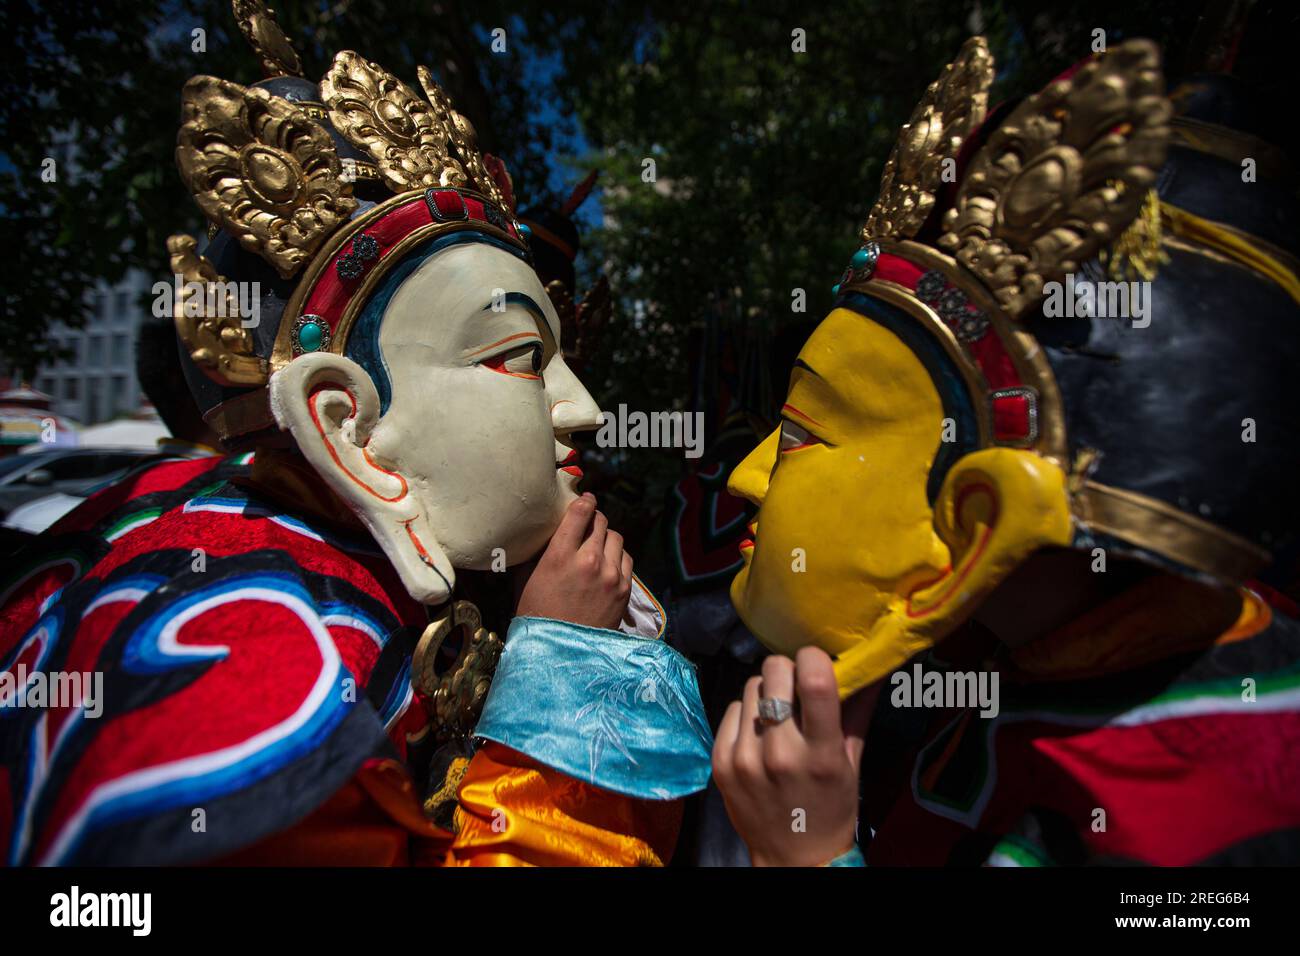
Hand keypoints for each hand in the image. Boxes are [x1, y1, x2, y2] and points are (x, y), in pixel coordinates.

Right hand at [515, 493, 633, 629]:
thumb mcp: (526, 579)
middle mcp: (589, 561)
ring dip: (606, 537)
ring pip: (616, 537)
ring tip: (597, 543)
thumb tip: (544, 532)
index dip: (584, 501)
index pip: (581, 512)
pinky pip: (627, 558)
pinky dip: (617, 556)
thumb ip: (537, 552)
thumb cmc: (536, 615)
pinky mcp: (624, 589)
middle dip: (594, 518)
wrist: (560, 652)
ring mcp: (611, 575)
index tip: (584, 500)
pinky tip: (607, 562)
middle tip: (587, 522)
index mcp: (561, 556)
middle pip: (600, 522)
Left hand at [712, 646, 877, 865]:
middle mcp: (780, 754)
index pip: (814, 682)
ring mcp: (744, 758)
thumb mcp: (852, 763)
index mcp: (820, 755)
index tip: (816, 660)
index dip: (813, 657)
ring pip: (751, 687)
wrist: (792, 857)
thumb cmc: (830, 808)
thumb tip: (872, 666)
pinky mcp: (719, 762)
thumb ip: (858, 712)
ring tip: (779, 716)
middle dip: (787, 671)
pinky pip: (732, 708)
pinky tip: (760, 734)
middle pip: (774, 672)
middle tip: (796, 690)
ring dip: (767, 692)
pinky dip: (747, 713)